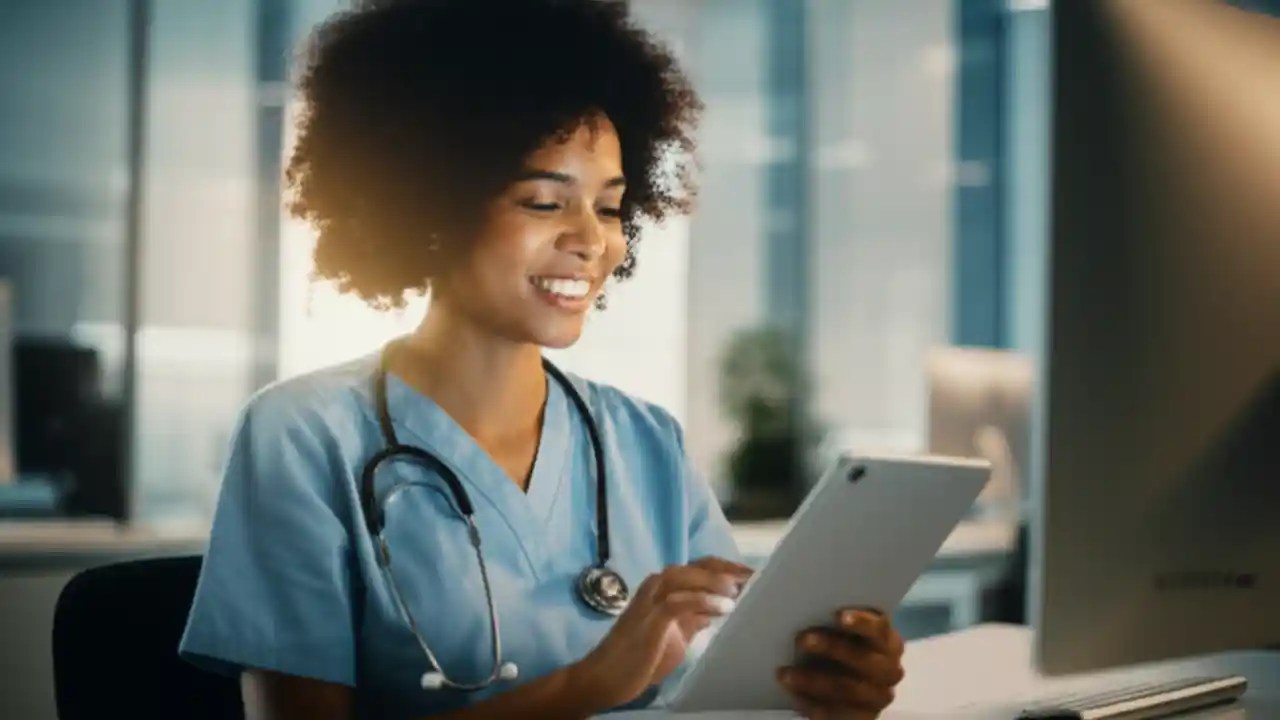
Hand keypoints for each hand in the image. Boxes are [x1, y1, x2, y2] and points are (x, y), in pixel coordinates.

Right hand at [569, 556, 753, 711]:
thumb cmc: (640, 657)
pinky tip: (722, 608)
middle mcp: (656, 587)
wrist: (605, 678)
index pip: (700, 566)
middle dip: (727, 569)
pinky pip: (676, 602)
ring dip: (714, 581)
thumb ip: (694, 618)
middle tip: (754, 579)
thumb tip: (719, 607)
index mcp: (663, 588)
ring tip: (738, 590)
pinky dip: (701, 601)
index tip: (753, 576)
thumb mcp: (675, 635)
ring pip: (684, 577)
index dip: (728, 568)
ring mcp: (650, 601)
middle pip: (696, 565)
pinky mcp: (648, 620)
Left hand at [777, 608, 905, 719]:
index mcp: (887, 640)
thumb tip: (786, 589)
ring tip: (784, 673)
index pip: (879, 629)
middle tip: (801, 639)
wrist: (835, 677)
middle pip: (864, 660)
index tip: (838, 616)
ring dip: (814, 680)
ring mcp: (877, 697)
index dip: (861, 622)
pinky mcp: (862, 718)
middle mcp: (889, 669)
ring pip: (848, 689)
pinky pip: (839, 715)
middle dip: (832, 648)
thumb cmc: (833, 640)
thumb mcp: (832, 624)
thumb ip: (823, 609)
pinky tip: (793, 696)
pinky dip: (813, 705)